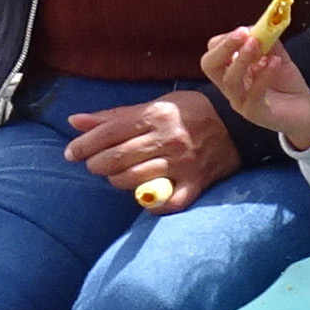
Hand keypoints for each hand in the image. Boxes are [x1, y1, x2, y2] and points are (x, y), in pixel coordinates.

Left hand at [69, 90, 239, 207]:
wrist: (238, 125)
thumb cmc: (190, 112)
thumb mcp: (155, 105)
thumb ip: (115, 116)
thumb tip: (75, 122)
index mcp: (156, 116)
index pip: (109, 132)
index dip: (85, 145)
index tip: (71, 153)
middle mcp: (168, 140)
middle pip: (117, 158)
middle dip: (97, 165)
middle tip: (94, 166)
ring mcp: (183, 164)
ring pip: (135, 180)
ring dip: (118, 181)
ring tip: (117, 177)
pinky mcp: (196, 184)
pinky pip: (167, 203)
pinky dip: (150, 204)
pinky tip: (143, 196)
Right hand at [202, 18, 309, 146]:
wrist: (306, 110)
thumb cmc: (286, 83)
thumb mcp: (277, 56)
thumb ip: (268, 41)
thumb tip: (260, 26)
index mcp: (231, 70)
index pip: (214, 53)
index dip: (226, 40)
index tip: (245, 30)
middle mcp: (230, 87)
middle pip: (209, 66)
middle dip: (224, 47)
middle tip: (242, 33)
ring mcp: (241, 102)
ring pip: (230, 81)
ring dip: (243, 58)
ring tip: (257, 44)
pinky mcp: (256, 114)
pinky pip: (253, 95)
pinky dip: (263, 76)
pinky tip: (275, 62)